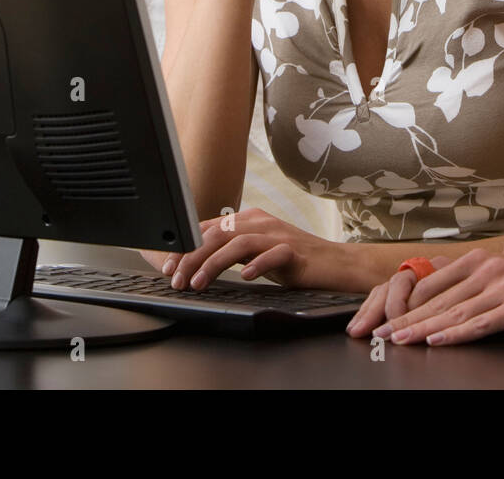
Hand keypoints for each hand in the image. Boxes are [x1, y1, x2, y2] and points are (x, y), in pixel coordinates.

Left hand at [140, 207, 349, 292]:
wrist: (335, 264)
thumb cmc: (295, 261)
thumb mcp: (256, 252)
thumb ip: (231, 250)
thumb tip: (194, 262)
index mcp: (249, 220)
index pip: (209, 228)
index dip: (185, 247)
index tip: (168, 268)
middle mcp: (261, 222)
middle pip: (217, 234)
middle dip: (191, 257)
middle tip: (176, 279)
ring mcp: (279, 235)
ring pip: (238, 242)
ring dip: (213, 264)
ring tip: (198, 284)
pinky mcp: (296, 251)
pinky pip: (273, 254)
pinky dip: (257, 264)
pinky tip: (245, 277)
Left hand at [355, 249, 503, 344]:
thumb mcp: (494, 281)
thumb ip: (465, 286)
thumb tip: (423, 295)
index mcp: (477, 260)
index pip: (433, 285)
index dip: (406, 304)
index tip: (383, 318)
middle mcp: (489, 269)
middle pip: (440, 300)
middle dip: (407, 318)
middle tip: (382, 333)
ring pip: (456, 312)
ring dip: (424, 328)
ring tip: (400, 339)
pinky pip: (482, 323)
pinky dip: (457, 333)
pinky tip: (438, 340)